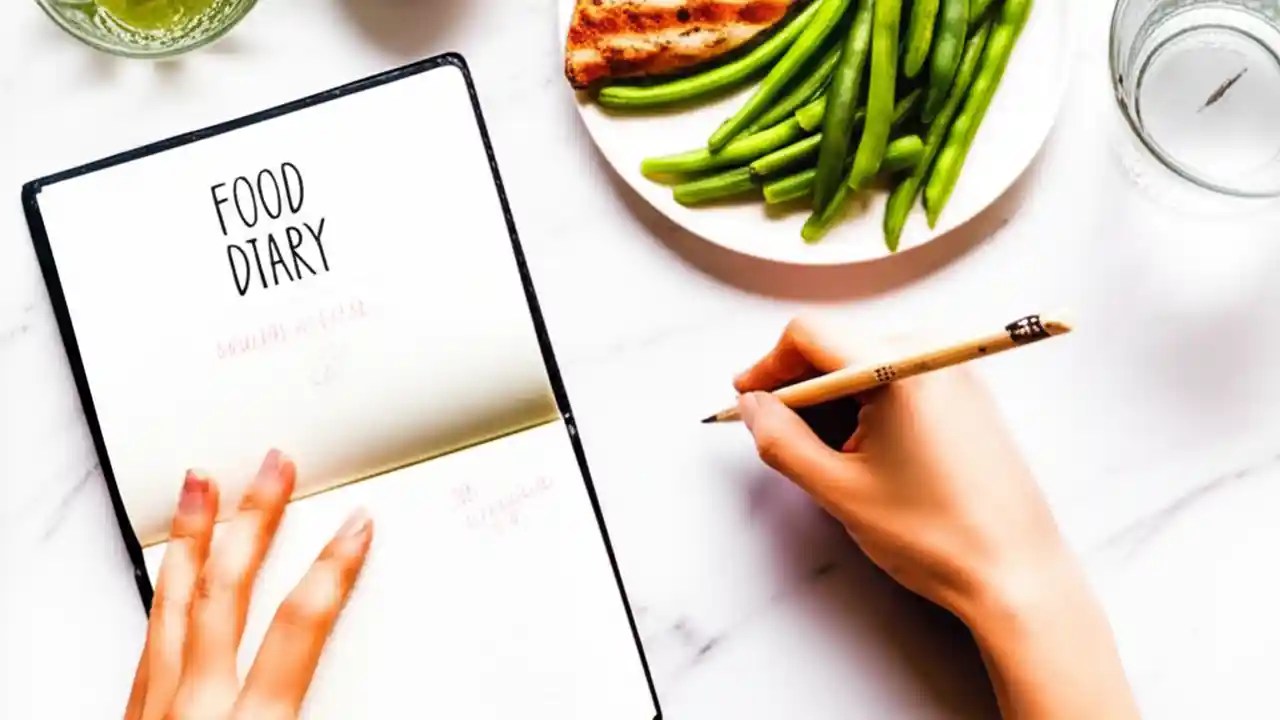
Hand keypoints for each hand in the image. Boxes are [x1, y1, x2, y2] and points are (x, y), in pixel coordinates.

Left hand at [124, 450, 371, 719]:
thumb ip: (327, 711)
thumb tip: (364, 696)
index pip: (299, 624)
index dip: (333, 567)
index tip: (355, 525)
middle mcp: (197, 704)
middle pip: (227, 589)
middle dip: (255, 519)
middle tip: (272, 470)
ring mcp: (157, 706)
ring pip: (173, 603)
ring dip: (191, 536)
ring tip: (198, 486)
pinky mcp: (132, 716)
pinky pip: (147, 640)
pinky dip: (162, 595)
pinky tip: (167, 573)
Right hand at [733, 315, 1067, 622]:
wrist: (1016, 574)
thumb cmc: (937, 535)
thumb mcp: (838, 489)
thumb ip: (781, 441)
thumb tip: (753, 408)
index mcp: (900, 367)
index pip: (809, 334)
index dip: (768, 366)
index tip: (747, 399)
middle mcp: (932, 354)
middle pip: (838, 344)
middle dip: (800, 387)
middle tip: (779, 434)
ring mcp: (955, 371)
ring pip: (866, 362)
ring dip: (834, 399)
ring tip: (827, 454)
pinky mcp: (967, 393)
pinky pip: (898, 377)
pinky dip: (867, 404)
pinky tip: (863, 451)